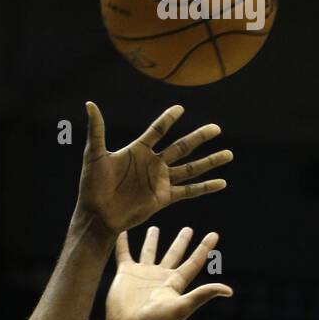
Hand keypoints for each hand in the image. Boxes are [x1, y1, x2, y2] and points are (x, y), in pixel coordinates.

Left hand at [78, 102, 231, 234]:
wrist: (97, 215)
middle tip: (216, 128)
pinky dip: (205, 187)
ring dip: (209, 162)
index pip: (158, 130)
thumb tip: (90, 104)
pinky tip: (221, 183)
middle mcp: (152, 164)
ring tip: (228, 154)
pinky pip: (188, 191)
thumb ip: (97, 130)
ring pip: (190, 168)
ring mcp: (160, 181)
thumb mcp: (94, 155)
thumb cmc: (92, 187)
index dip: (168, 119)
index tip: (180, 109)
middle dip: (199, 137)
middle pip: (182, 147)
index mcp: (138, 150)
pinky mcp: (163, 198)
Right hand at [104, 226, 232, 319]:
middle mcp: (160, 276)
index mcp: (175, 283)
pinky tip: (122, 232)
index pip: (194, 262)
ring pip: (149, 252)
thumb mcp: (182, 307)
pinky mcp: (125, 274)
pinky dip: (123, 243)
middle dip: (181, 242)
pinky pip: (124, 254)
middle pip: (174, 255)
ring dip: (152, 240)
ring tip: (154, 228)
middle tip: (187, 229)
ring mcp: (142, 274)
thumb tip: (229, 290)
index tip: (214, 234)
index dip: (204, 248)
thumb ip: (203, 294)